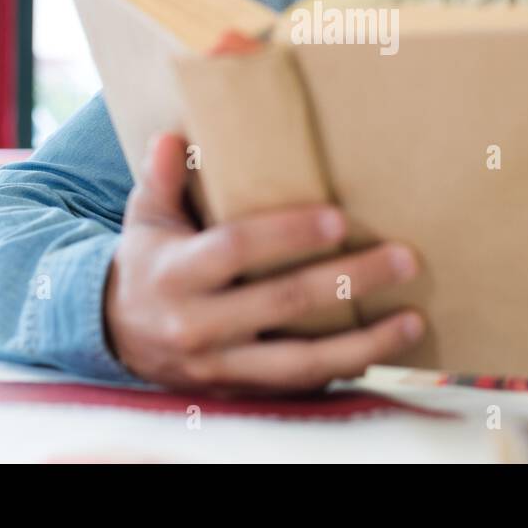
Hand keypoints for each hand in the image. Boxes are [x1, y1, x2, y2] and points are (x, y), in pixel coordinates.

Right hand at [103, 132, 424, 392]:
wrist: (113, 335)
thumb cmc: (146, 263)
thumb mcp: (145, 218)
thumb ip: (162, 178)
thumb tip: (175, 137)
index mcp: (176, 273)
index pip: (236, 249)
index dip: (286, 235)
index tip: (338, 219)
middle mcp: (198, 324)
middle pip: (283, 302)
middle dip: (348, 281)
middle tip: (403, 259)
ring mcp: (220, 365)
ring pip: (301, 361)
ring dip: (363, 344)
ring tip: (413, 321)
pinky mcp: (239, 390)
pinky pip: (298, 386)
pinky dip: (344, 373)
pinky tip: (384, 353)